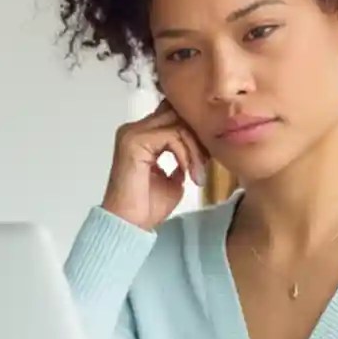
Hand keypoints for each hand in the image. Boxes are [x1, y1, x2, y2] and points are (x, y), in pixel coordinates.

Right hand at [102, 100, 208, 230]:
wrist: (129, 225)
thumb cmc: (146, 207)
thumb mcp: (174, 179)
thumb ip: (182, 160)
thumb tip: (199, 151)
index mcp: (142, 136)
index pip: (173, 115)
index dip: (194, 130)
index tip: (208, 155)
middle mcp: (134, 130)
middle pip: (177, 113)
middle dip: (198, 136)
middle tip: (207, 161)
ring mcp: (133, 133)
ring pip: (177, 123)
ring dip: (194, 148)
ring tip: (199, 173)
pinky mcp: (135, 141)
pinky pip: (172, 135)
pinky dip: (185, 153)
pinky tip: (188, 173)